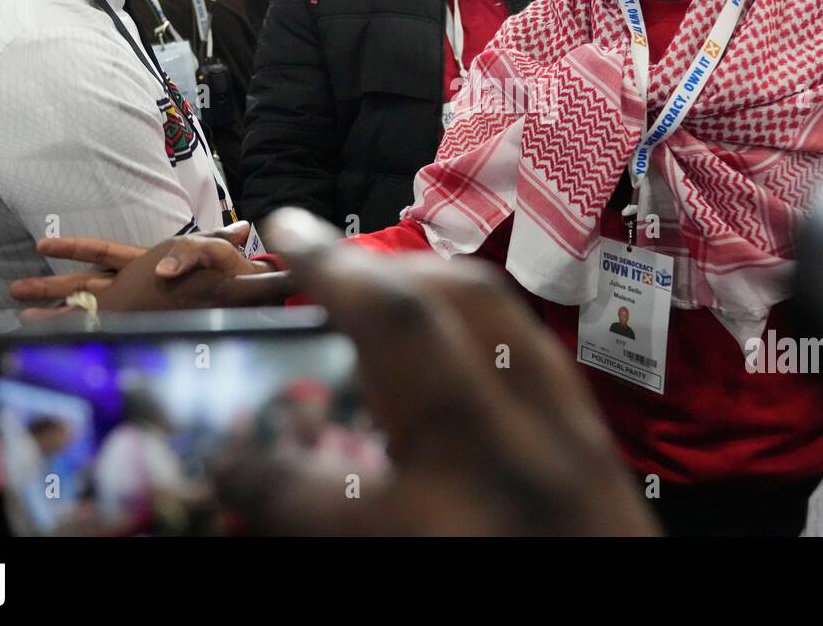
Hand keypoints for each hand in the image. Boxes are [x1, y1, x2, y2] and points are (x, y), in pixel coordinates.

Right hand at [10, 221, 274, 319]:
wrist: (240, 298)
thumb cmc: (227, 275)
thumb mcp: (221, 253)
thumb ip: (220, 241)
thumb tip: (242, 228)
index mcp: (144, 264)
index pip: (105, 254)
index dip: (76, 249)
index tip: (43, 246)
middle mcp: (134, 286)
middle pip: (84, 283)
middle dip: (51, 287)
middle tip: (15, 290)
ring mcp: (137, 306)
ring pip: (90, 310)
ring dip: (58, 315)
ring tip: (23, 319)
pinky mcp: (144, 324)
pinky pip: (110, 332)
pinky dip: (86, 337)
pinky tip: (61, 345)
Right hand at [213, 208, 659, 535]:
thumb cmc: (514, 612)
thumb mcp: (401, 564)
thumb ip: (340, 527)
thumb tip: (273, 479)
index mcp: (434, 539)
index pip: (305, 495)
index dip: (250, 474)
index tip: (224, 461)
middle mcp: (505, 475)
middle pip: (409, 330)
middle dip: (338, 270)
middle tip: (292, 235)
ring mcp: (564, 446)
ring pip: (485, 311)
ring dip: (412, 272)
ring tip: (366, 269)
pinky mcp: (599, 443)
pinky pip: (532, 343)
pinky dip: (477, 310)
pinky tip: (449, 321)